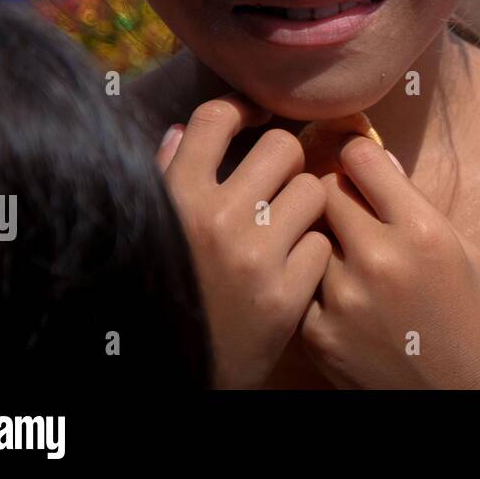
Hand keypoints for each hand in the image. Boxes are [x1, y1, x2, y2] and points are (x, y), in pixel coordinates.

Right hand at [157, 95, 331, 388]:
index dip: (241, 108)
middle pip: (282, 148)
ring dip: (307, 205)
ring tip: (289, 225)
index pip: (214, 119)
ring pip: (312, 191)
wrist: (175, 371)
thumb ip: (169, 176)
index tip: (255, 116)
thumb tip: (188, 131)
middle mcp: (216, 220)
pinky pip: (323, 242)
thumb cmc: (166, 288)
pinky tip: (295, 265)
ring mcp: (254, 257)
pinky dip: (314, 252)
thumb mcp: (156, 227)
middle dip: (286, 162)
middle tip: (280, 182)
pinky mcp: (286, 294)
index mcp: (177, 198)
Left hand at [299, 134, 479, 388]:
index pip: (360, 159)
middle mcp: (378, 259)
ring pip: (305, 236)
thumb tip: (374, 164)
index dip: (354, 154)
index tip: (354, 161)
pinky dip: (313, 283)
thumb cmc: (471, 319)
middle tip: (340, 200)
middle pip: (321, 190)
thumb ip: (415, 206)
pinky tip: (337, 291)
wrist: (461, 396)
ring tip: (340, 251)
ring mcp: (342, 299)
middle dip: (330, 189)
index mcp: (421, 231)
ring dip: (319, 236)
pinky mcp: (318, 334)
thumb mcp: (462, 250)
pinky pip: (300, 285)